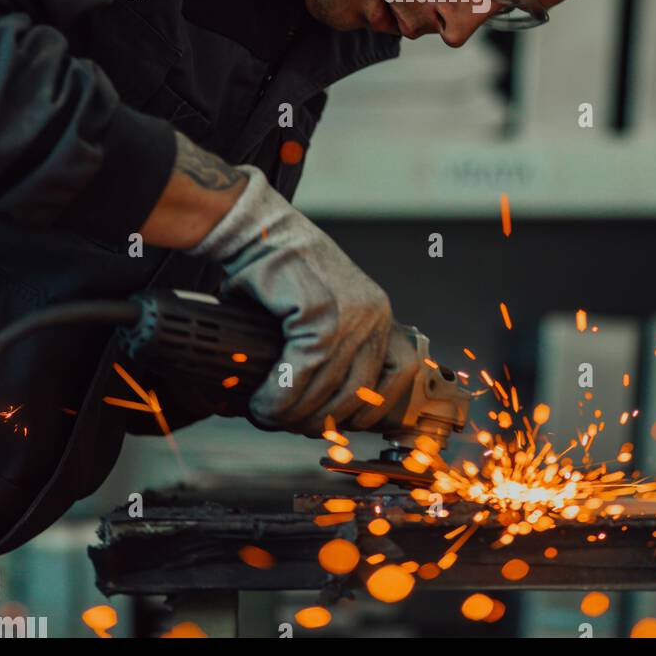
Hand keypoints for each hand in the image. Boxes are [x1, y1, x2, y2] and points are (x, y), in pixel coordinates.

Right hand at [189, 165, 396, 433]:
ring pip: (325, 390)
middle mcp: (372, 315)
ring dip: (291, 414)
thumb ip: (330, 345)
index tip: (339, 425)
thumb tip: (319, 402)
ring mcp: (348, 314)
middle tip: (286, 422)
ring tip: (266, 414)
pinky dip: (277, 396)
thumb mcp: (324, 307)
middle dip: (317, 420)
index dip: (369, 410)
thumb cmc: (284, 269)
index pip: (395, 375)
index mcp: (377, 314)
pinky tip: (260, 401)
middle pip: (355, 394)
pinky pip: (300, 373)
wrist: (261, 231)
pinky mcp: (317, 312)